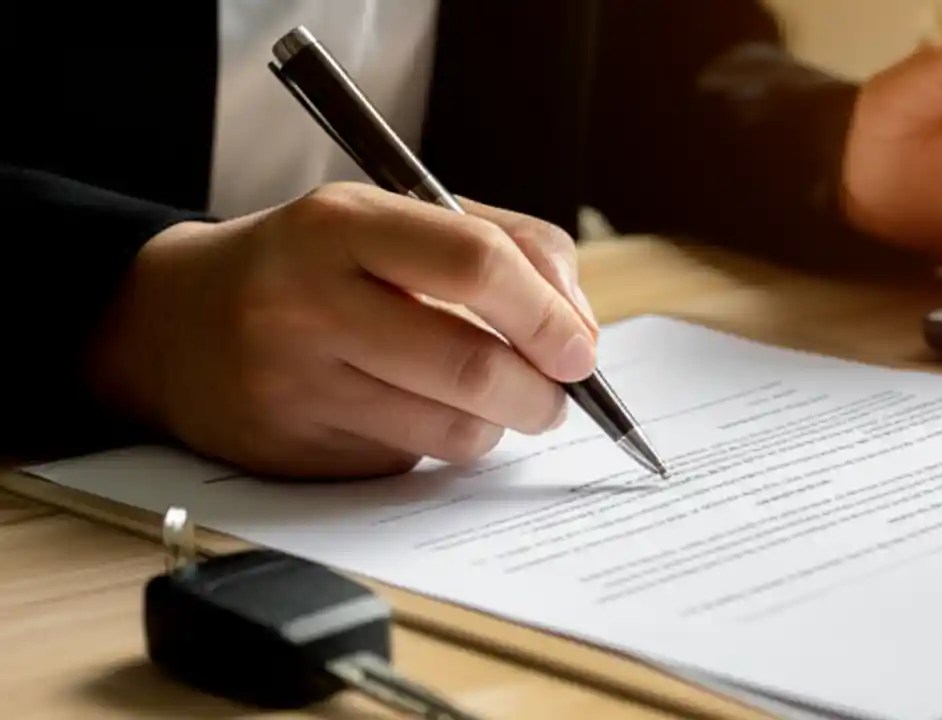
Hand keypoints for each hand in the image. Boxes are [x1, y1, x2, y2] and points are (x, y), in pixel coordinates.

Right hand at [86, 183, 598, 477]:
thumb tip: (579, 330)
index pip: (476, 263)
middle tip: (558, 394)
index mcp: (341, 224)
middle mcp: (309, 303)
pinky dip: (439, 444)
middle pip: (472, 365)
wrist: (175, 323)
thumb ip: (505, 246)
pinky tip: (412, 413)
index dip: (547, 313)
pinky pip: (410, 464)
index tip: (579, 348)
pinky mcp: (295, 454)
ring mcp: (296, 386)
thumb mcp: (395, 216)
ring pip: (451, 432)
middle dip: (543, 393)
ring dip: (497, 425)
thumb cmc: (314, 263)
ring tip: (490, 399)